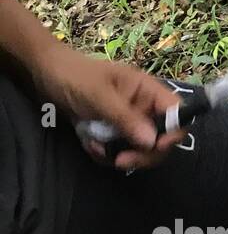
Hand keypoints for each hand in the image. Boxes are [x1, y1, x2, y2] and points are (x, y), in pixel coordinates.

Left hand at [32, 45, 188, 169]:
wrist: (44, 73)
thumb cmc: (73, 75)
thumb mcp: (99, 95)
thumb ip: (126, 118)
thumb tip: (152, 142)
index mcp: (148, 92)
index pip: (177, 114)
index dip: (174, 132)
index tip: (157, 146)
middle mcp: (145, 108)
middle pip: (162, 139)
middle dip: (143, 154)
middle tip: (122, 160)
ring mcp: (130, 122)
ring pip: (141, 150)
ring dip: (119, 155)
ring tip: (96, 147)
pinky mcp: (115, 133)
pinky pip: (121, 152)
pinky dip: (106, 154)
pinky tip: (90, 145)